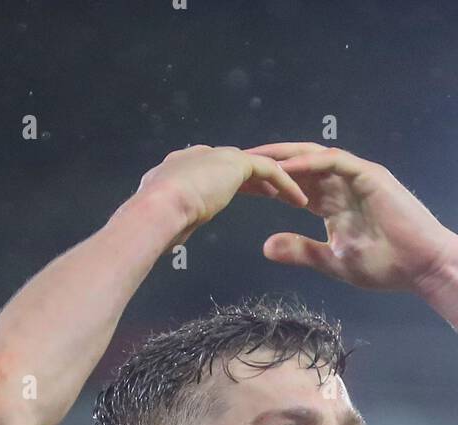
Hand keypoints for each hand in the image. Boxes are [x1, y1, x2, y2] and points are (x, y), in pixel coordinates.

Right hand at [136, 144, 308, 234]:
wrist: (157, 208)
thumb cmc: (156, 224)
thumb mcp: (168, 221)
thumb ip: (177, 221)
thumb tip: (174, 235)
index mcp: (183, 168)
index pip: (214, 171)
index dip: (235, 184)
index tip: (252, 196)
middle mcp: (201, 156)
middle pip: (239, 165)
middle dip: (260, 179)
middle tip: (279, 194)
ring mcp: (218, 157)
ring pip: (258, 165)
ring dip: (279, 181)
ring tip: (298, 197)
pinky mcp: (235, 163)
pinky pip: (270, 170)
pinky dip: (287, 184)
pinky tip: (300, 200)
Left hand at [243, 141, 457, 292]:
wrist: (422, 268)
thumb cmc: (384, 266)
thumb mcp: (331, 261)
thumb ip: (300, 250)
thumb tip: (264, 246)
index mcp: (332, 202)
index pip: (293, 185)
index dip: (267, 184)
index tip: (238, 187)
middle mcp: (341, 183)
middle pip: (297, 164)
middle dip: (267, 163)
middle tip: (235, 162)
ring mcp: (355, 176)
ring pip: (312, 156)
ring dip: (283, 156)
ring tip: (254, 158)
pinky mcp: (369, 174)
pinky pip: (334, 162)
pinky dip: (310, 163)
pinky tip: (287, 168)